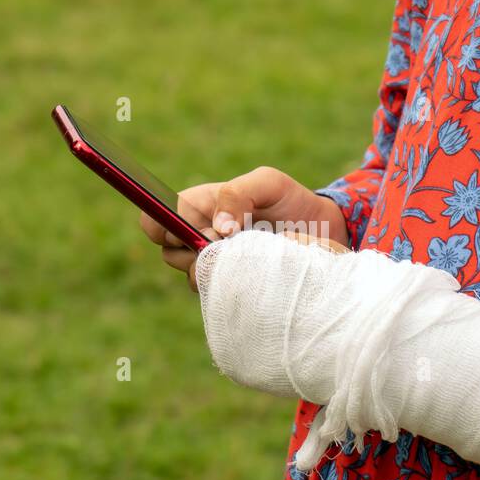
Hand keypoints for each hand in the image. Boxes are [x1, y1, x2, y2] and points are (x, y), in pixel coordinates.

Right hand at [138, 166, 349, 290]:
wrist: (324, 234)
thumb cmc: (292, 202)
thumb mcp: (268, 183)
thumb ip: (237, 194)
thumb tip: (218, 229)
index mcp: (198, 207)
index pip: (155, 219)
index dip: (163, 227)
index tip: (189, 231)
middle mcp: (199, 238)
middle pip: (169, 253)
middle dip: (196, 249)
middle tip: (231, 242)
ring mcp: (215, 267)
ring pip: (192, 277)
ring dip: (218, 269)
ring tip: (252, 256)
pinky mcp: (232, 290)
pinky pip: (217, 296)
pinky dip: (233, 287)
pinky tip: (258, 275)